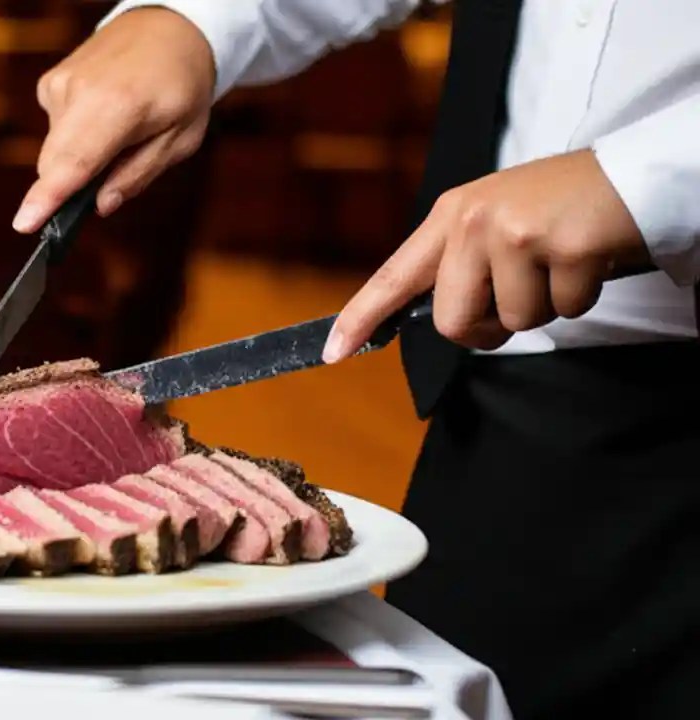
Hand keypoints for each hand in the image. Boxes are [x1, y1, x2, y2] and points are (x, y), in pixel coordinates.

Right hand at [11, 7, 214, 232]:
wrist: (169, 27)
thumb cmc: (180, 85)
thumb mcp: (180, 139)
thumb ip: (138, 175)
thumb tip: (101, 205)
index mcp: (120, 107)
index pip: (75, 162)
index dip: (48, 197)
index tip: (24, 224)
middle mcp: (81, 92)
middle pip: (55, 164)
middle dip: (70, 188)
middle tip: (107, 185)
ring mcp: (60, 83)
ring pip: (55, 151)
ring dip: (80, 158)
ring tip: (118, 132)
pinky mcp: (51, 82)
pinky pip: (56, 130)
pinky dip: (75, 136)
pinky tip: (102, 116)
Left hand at [322, 149, 651, 361]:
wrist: (630, 173)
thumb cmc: (559, 205)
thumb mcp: (494, 219)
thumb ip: (460, 263)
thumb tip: (443, 319)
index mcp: (451, 216)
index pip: (393, 276)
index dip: (360, 317)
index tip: (333, 351)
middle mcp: (474, 221)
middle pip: (452, 321)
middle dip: (487, 327)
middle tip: (520, 293)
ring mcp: (517, 233)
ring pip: (514, 322)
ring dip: (544, 305)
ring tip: (559, 262)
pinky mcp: (565, 247)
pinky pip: (565, 311)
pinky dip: (582, 296)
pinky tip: (588, 258)